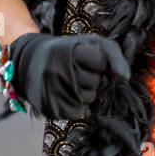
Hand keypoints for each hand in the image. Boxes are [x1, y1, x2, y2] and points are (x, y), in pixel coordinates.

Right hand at [9, 32, 130, 118]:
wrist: (30, 61)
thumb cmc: (68, 51)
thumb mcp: (91, 42)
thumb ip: (113, 56)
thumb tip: (124, 78)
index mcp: (71, 50)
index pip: (102, 63)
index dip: (99, 62)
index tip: (87, 58)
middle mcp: (60, 71)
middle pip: (96, 83)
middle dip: (92, 78)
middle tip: (75, 70)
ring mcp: (53, 91)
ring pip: (89, 99)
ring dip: (85, 92)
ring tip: (69, 81)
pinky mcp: (51, 108)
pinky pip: (78, 112)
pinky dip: (76, 104)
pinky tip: (65, 93)